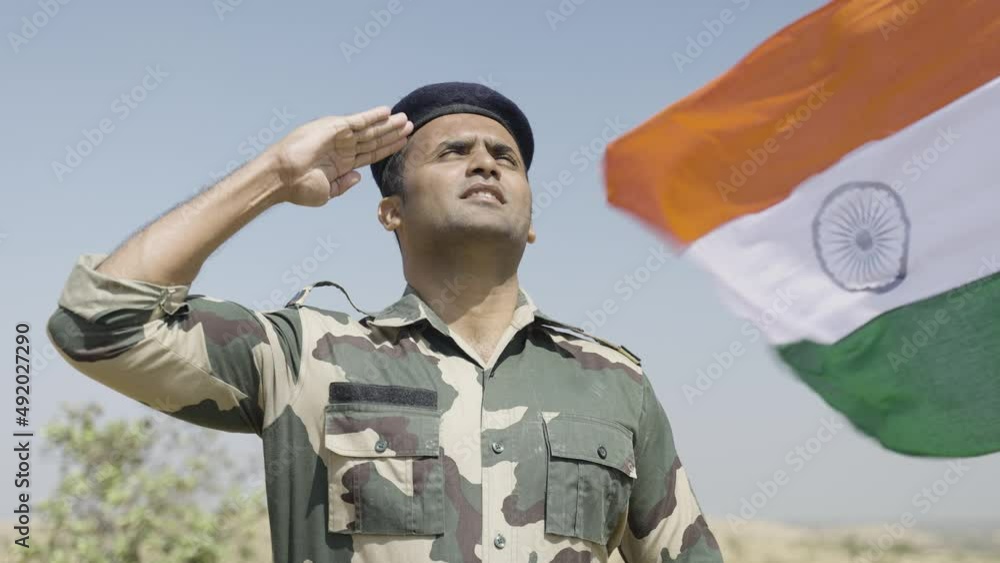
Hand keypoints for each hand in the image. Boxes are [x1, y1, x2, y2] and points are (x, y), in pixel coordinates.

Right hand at [269, 106, 412, 206]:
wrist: (283, 178)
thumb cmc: (299, 188)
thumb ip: (343, 184)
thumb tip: (358, 177)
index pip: (370, 154)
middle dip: (392, 134)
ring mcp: (338, 136)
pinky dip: (372, 115)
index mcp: (341, 163)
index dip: (387, 148)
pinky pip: (358, 120)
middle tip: (410, 126)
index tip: (403, 143)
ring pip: (370, 130)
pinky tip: (387, 112)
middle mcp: (341, 148)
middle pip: (373, 140)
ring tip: (405, 119)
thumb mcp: (327, 192)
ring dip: (388, 125)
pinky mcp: (333, 127)